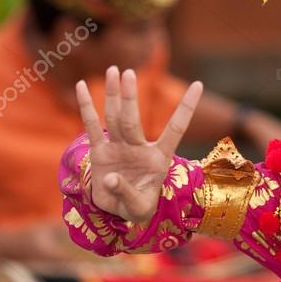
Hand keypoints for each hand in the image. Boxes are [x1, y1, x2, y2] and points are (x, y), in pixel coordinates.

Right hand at [76, 66, 202, 223]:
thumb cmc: (139, 207)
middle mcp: (140, 147)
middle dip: (130, 98)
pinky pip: (91, 126)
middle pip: (133, 119)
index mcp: (160, 157)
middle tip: (128, 73)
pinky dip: (86, 107)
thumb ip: (128, 194)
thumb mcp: (139, 208)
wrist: (121, 211)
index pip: (176, 127)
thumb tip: (110, 179)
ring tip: (114, 70)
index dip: (186, 108)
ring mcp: (119, 147)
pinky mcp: (100, 151)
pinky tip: (81, 86)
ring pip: (115, 117)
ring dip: (113, 95)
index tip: (199, 84)